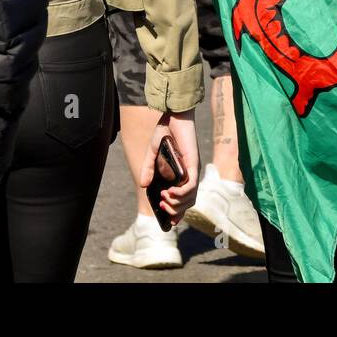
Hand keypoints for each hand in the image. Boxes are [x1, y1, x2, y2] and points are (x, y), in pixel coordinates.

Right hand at [140, 109, 199, 226]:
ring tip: (165, 201)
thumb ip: (148, 168)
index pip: (185, 198)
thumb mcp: (152, 152)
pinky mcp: (193, 163)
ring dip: (177, 204)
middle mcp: (190, 173)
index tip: (169, 222)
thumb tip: (143, 185)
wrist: (173, 114)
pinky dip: (181, 193)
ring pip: (191, 196)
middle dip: (176, 211)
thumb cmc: (165, 131)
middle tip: (163, 209)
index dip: (179, 212)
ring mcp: (193, 169)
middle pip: (189, 201)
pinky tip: (170, 193)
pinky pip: (191, 185)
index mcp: (182, 173)